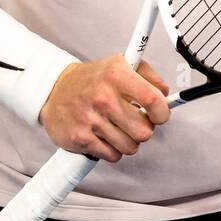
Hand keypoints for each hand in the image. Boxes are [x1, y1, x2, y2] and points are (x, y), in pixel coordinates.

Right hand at [40, 55, 169, 162]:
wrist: (54, 90)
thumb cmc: (92, 80)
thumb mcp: (120, 64)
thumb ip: (148, 76)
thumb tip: (166, 94)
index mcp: (116, 75)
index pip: (152, 99)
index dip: (162, 112)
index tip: (159, 114)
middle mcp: (103, 97)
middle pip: (144, 131)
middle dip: (144, 129)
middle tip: (134, 122)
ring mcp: (91, 119)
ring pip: (130, 146)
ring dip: (128, 141)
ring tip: (118, 128)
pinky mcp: (81, 139)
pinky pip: (113, 155)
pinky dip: (112, 149)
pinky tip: (104, 136)